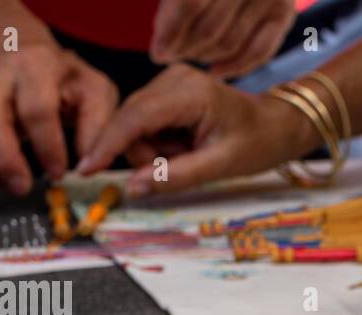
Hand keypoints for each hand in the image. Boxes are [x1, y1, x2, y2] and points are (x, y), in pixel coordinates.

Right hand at [0, 41, 117, 193]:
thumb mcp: (95, 93)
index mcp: (36, 65)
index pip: (36, 109)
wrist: (16, 50)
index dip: (48, 147)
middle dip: (6, 162)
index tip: (59, 173)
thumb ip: (98, 128)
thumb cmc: (63, 81)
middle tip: (23, 188)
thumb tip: (88, 168)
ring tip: (10, 182)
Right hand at [76, 64, 312, 195]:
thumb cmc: (255, 144)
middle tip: (177, 168)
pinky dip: (158, 143)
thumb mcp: (219, 166)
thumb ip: (175, 177)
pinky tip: (182, 147)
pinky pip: (144, 123)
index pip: (136, 116)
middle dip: (143, 154)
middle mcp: (174, 78)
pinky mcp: (167, 90)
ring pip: (134, 125)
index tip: (87, 168)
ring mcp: (169, 81)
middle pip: (130, 121)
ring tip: (187, 156)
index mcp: (190, 92)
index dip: (108, 144)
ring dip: (153, 151)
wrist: (274, 126)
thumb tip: (133, 188)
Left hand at [151, 0, 295, 77]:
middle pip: (209, 29)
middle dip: (185, 48)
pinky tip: (215, 71)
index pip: (190, 4)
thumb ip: (175, 4)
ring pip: (230, 44)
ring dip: (206, 56)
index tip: (158, 52)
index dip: (170, 31)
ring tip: (191, 55)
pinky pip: (259, 52)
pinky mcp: (284, 13)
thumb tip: (163, 43)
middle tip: (172, 55)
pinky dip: (236, 67)